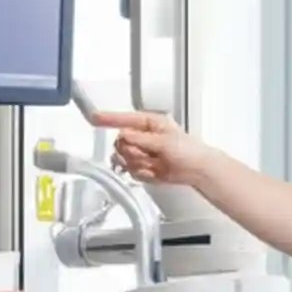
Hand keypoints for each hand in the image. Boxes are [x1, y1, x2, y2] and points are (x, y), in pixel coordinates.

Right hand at [91, 111, 213, 185]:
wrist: (197, 170)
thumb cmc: (188, 150)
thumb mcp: (165, 141)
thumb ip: (142, 139)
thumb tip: (124, 135)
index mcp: (149, 124)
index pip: (124, 119)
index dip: (108, 119)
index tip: (94, 117)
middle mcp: (142, 136)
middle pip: (120, 142)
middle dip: (131, 151)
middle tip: (148, 154)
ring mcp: (141, 152)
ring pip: (124, 158)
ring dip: (138, 163)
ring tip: (154, 163)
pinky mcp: (142, 167)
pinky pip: (131, 171)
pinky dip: (142, 173)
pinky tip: (155, 171)